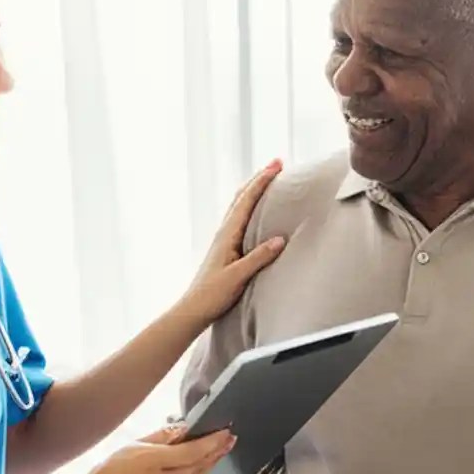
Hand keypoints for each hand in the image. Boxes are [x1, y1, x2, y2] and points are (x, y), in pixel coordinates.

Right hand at [65, 425, 234, 473]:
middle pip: (198, 468)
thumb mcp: (131, 446)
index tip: (226, 433)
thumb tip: (185, 429)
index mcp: (150, 464)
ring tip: (214, 455)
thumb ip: (161, 437)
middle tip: (228, 441)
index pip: (192, 452)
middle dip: (215, 453)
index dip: (213, 442)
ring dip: (206, 469)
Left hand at [179, 160, 285, 323]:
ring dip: (253, 190)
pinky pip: (239, 219)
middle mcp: (224, 232)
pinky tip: (255, 211)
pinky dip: (249, 206)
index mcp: (227, 234)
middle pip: (241, 197)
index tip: (276, 165)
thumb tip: (280, 239)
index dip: (261, 181)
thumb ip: (258, 257)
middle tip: (276, 164)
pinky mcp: (226, 248)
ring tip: (268, 179)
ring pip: (239, 206)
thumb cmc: (213, 294)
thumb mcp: (238, 276)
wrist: (194, 309)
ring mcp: (224, 239)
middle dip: (259, 179)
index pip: (246, 201)